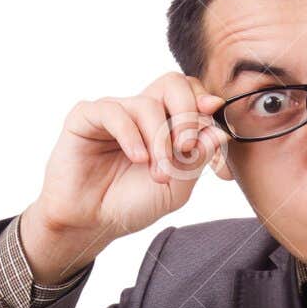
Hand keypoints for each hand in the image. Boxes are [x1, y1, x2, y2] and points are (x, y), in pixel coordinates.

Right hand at [19, 71, 229, 280]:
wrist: (91, 223)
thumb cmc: (131, 204)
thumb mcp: (176, 187)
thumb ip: (197, 159)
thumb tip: (220, 131)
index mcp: (164, 124)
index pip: (190, 94)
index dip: (204, 105)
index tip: (213, 128)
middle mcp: (140, 113)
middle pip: (173, 84)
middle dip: (186, 115)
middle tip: (186, 148)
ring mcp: (114, 112)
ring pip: (147, 104)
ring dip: (159, 141)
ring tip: (158, 174)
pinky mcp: (86, 117)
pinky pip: (113, 112)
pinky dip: (130, 135)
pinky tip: (137, 158)